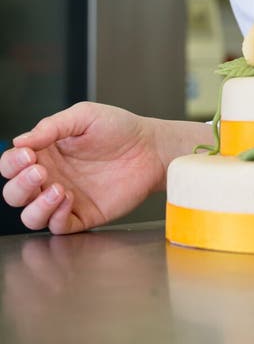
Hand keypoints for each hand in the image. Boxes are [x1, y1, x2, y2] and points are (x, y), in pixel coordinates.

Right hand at [1, 102, 164, 233]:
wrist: (150, 148)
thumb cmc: (119, 128)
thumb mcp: (84, 116)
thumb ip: (51, 126)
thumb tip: (19, 141)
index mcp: (46, 152)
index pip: (11, 164)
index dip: (12, 163)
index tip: (27, 154)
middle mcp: (51, 177)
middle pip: (14, 194)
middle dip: (20, 185)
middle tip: (40, 171)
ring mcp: (65, 198)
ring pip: (31, 216)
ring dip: (36, 206)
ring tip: (58, 188)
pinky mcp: (82, 215)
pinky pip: (58, 226)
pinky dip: (57, 217)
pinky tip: (70, 198)